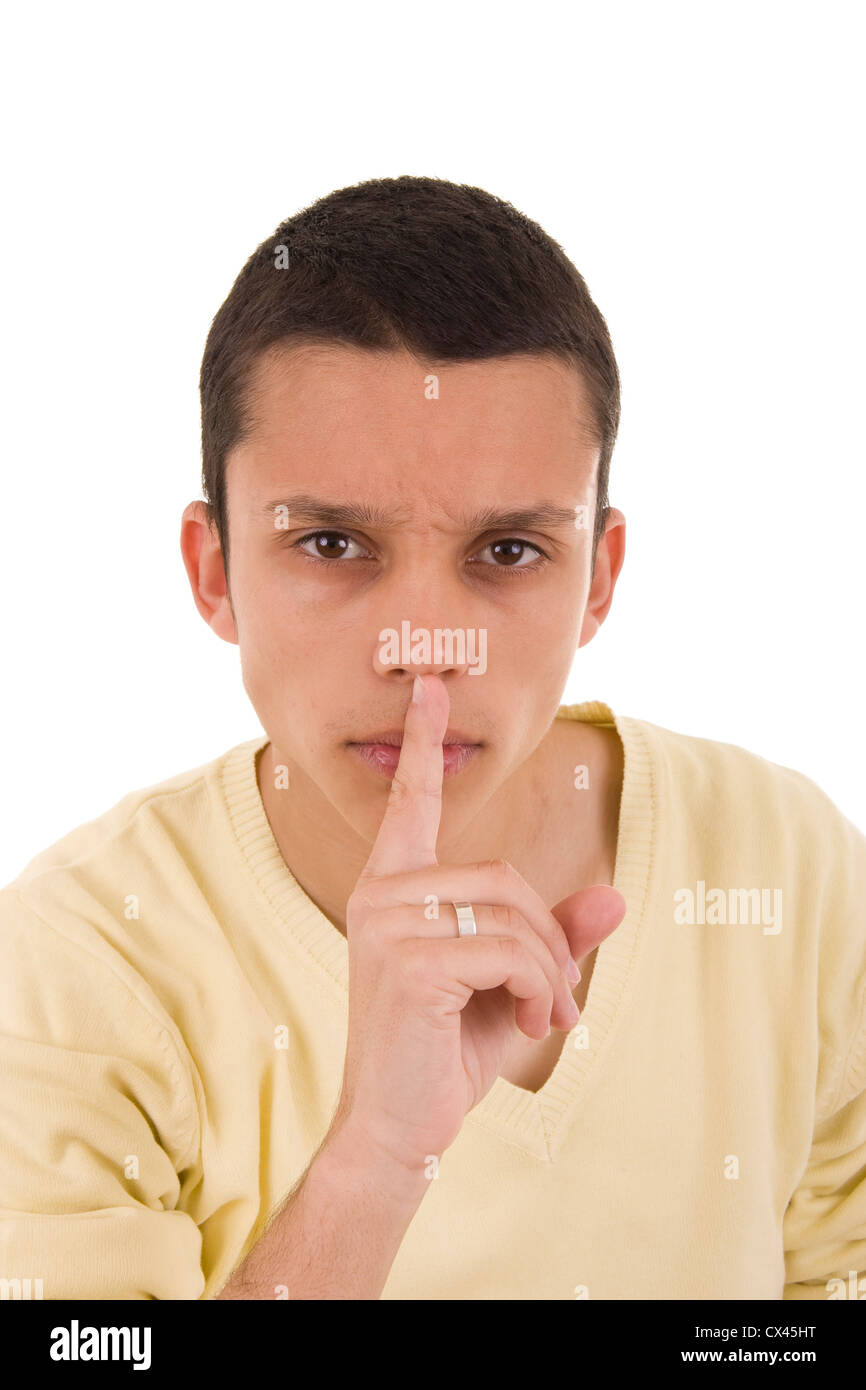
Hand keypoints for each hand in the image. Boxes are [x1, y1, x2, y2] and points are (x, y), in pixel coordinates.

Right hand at [331, 673, 625, 1179]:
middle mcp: (383, 894)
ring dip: (549, 971)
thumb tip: (615, 898)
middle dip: (548, 940)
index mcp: (394, 888)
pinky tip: (528, 1023)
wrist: (400, 1129)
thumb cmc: (445, 1051)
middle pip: (505, 876)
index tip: (431, 682)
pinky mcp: (406, 958)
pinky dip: (538, 987)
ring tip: (542, 1016)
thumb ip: (555, 938)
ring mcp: (388, 922)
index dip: (426, 740)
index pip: (413, 803)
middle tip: (554, 1000)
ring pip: (513, 912)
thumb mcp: (511, 985)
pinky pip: (509, 947)